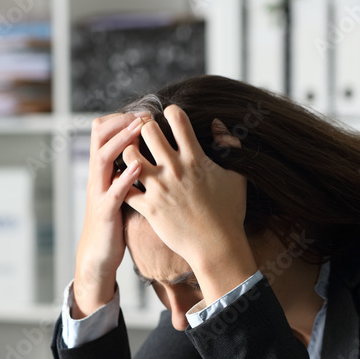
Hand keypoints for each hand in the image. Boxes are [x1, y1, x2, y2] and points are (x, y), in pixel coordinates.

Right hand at [72, 113, 144, 317]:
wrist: (98, 254)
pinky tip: (138, 169)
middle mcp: (97, 177)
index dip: (120, 119)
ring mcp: (99, 193)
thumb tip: (144, 151)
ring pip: (102, 159)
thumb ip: (126, 171)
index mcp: (102, 171)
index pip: (103, 133)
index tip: (144, 112)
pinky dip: (124, 178)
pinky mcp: (105, 212)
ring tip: (139, 129)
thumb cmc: (113, 221)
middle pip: (99, 138)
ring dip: (121, 142)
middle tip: (143, 114)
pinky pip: (113, 192)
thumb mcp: (119, 190)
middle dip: (121, 123)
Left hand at [122, 105, 256, 301]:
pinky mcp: (149, 208)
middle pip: (148, 131)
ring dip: (130, 152)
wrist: (217, 247)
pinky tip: (127, 181)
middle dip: (145, 128)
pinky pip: (125, 189)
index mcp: (195, 158)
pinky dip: (122, 182)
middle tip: (146, 133)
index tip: (169, 117)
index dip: (171, 112)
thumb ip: (230, 145)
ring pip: (130, 156)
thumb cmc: (230, 212)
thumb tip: (218, 123)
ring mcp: (159, 189)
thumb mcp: (237, 176)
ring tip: (134, 155)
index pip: (177, 119)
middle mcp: (175, 170)